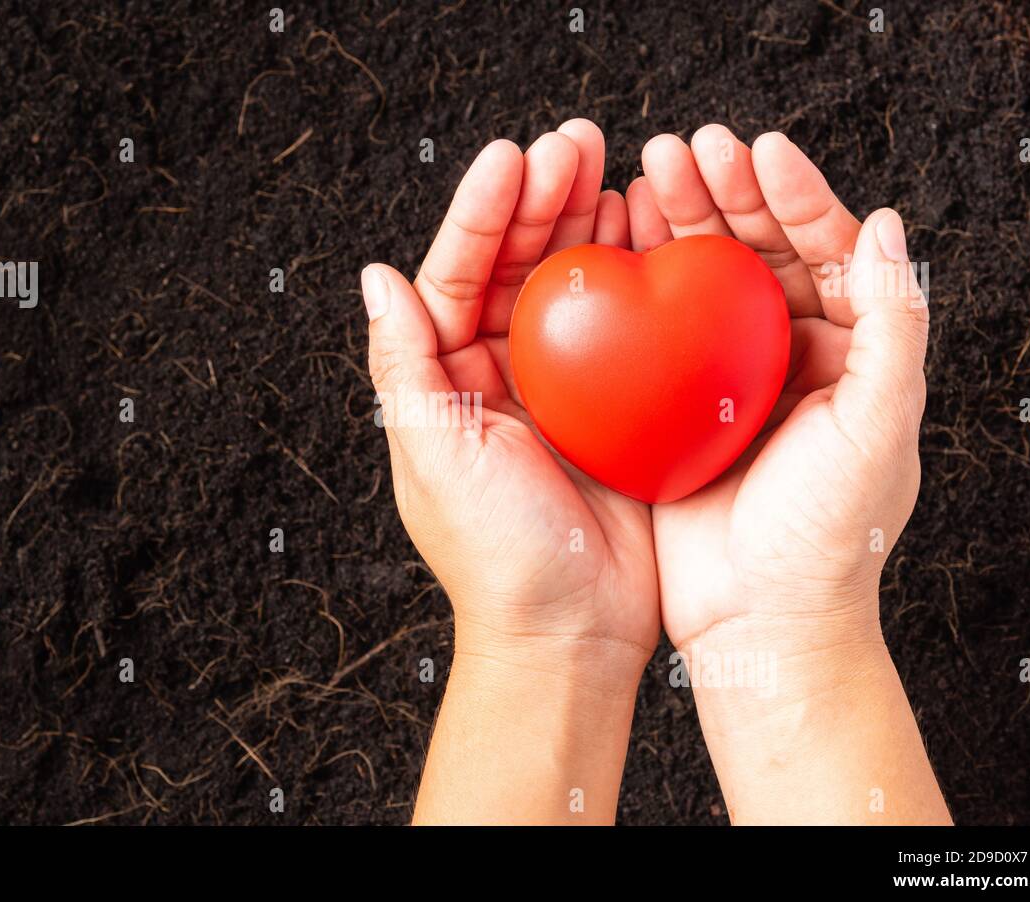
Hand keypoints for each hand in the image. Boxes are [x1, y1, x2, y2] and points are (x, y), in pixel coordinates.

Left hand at [364, 120, 658, 686]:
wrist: (571, 632)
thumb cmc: (496, 555)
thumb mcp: (435, 455)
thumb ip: (403, 365)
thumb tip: (377, 277)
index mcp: (446, 381)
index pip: (456, 274)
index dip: (482, 213)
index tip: (512, 157)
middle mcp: (499, 374)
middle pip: (516, 265)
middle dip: (542, 199)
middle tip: (577, 141)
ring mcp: (562, 388)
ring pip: (573, 286)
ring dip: (589, 224)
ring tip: (617, 167)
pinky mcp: (618, 407)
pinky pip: (628, 328)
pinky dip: (639, 278)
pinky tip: (653, 233)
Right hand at [627, 126, 928, 659]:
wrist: (760, 619)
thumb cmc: (830, 535)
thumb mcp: (879, 428)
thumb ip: (894, 328)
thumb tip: (888, 229)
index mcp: (846, 353)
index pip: (826, 251)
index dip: (795, 194)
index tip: (759, 150)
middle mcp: (785, 356)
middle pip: (755, 252)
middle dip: (724, 194)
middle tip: (684, 149)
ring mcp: (721, 379)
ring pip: (698, 281)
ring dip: (675, 224)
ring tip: (643, 175)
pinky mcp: (670, 406)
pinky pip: (650, 330)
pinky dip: (633, 284)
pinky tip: (611, 246)